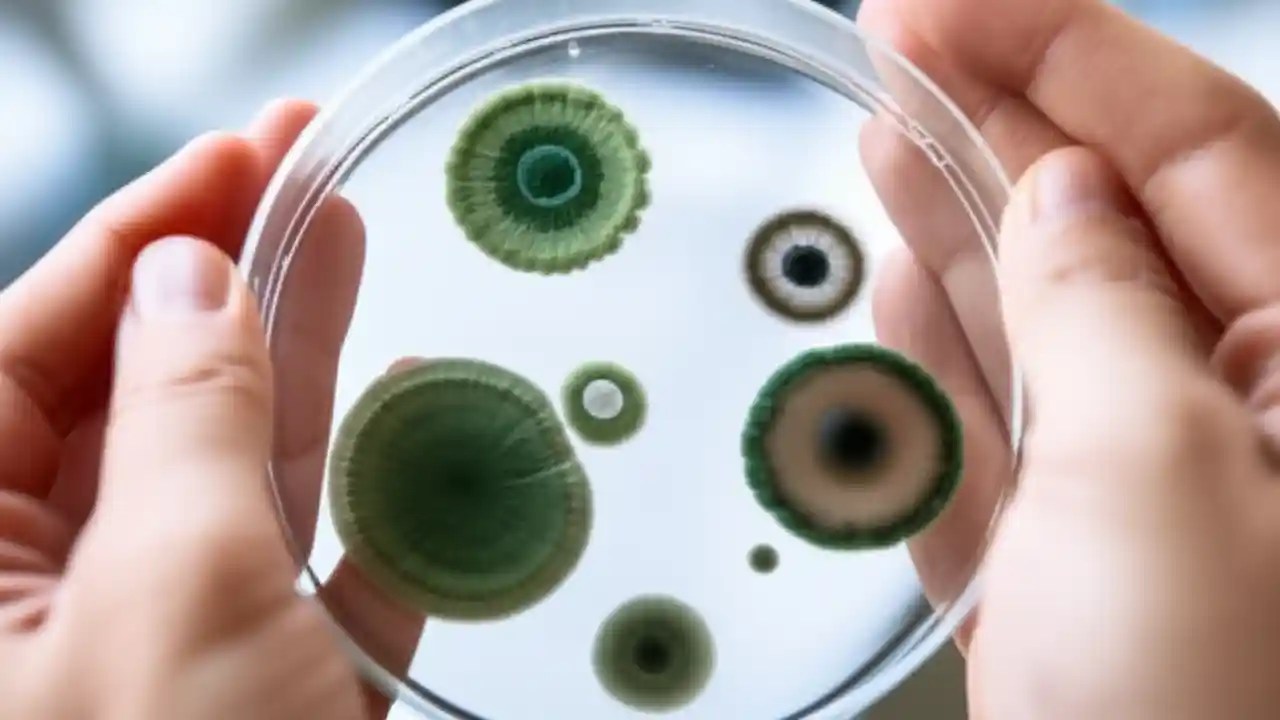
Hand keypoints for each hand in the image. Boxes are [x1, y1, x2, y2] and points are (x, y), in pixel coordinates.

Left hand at [0, 100, 417, 719]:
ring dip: (297, 367)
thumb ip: (184, 421)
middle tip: (302, 171)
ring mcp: (163, 656)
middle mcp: (47, 609)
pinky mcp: (262, 698)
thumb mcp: (181, 588)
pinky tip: (409, 424)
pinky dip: (362, 511)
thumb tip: (189, 281)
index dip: (132, 240)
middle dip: (224, 280)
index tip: (233, 155)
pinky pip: (304, 581)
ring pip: (224, 480)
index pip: (18, 358)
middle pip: (131, 405)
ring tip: (347, 248)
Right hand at [860, 0, 1279, 716]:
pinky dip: (948, 355)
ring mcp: (1155, 486)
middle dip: (1003, 116)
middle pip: (1117, 216)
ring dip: (961, 221)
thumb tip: (1055, 190)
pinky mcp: (1076, 560)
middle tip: (899, 42)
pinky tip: (900, 289)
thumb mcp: (1152, 470)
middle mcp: (1253, 412)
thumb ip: (1101, 305)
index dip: (1065, 48)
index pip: (1199, 144)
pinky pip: (1008, 425)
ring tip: (885, 134)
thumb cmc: (1196, 714)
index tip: (941, 2)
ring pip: (1051, 316)